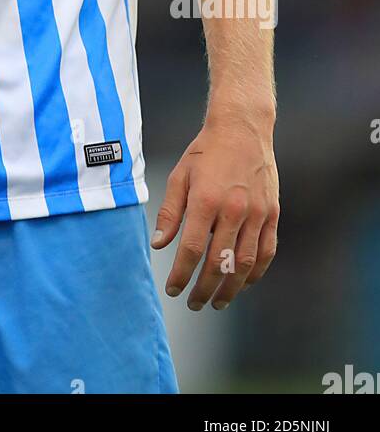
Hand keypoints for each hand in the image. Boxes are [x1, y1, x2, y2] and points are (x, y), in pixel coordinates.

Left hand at [151, 111, 278, 309]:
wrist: (242, 127)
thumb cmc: (206, 151)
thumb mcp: (179, 176)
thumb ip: (170, 213)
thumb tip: (159, 245)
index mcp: (205, 200)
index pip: (191, 250)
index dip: (181, 275)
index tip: (173, 289)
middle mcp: (233, 209)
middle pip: (218, 263)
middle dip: (204, 289)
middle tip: (194, 304)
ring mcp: (256, 213)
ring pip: (244, 263)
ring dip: (231, 288)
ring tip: (218, 302)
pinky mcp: (272, 213)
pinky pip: (266, 251)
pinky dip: (256, 272)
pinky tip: (244, 283)